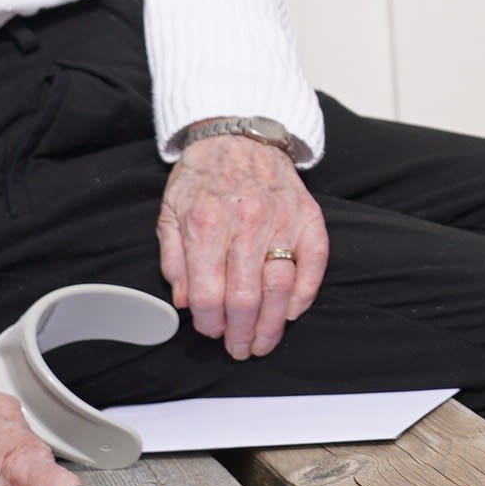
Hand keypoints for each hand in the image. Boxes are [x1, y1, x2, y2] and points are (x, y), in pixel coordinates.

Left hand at [157, 131, 330, 359]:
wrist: (240, 136)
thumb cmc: (203, 178)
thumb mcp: (170, 213)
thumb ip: (173, 260)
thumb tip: (184, 303)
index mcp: (206, 224)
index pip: (208, 294)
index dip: (209, 324)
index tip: (210, 331)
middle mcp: (246, 222)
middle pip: (245, 298)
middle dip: (240, 334)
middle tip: (239, 349)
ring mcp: (282, 219)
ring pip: (281, 287)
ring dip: (273, 324)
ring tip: (264, 341)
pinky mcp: (308, 216)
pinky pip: (314, 263)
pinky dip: (305, 293)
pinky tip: (292, 310)